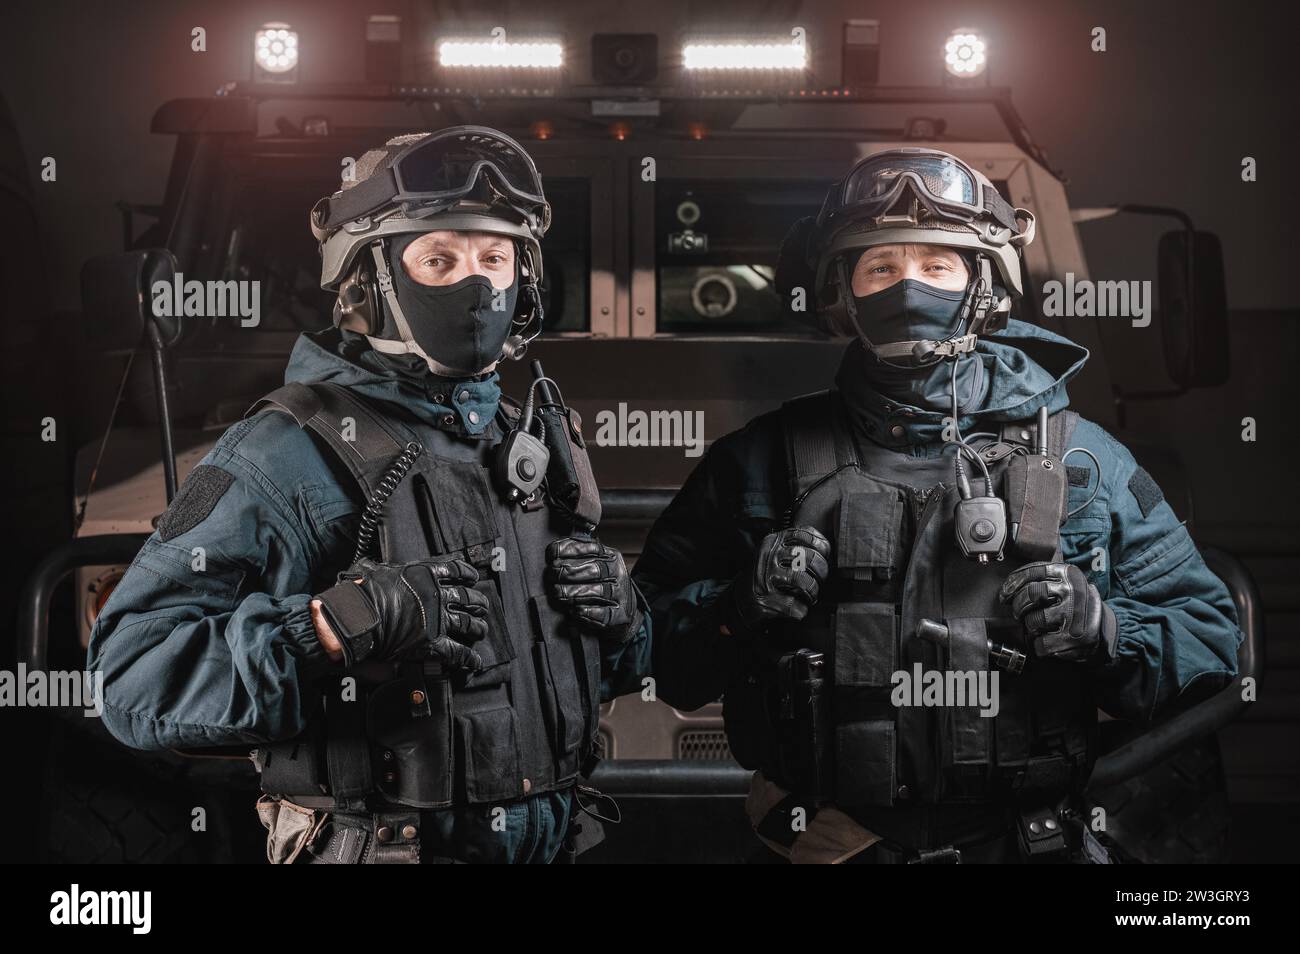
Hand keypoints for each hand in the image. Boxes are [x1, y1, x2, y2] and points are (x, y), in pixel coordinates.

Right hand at [313, 557, 488, 666]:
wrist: (359, 617)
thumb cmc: (363, 594)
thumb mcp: (374, 572)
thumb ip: (380, 570)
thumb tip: (369, 568)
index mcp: (424, 575)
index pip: (454, 570)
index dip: (467, 574)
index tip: (474, 578)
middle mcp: (436, 596)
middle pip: (466, 598)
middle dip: (478, 603)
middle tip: (482, 607)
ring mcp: (437, 620)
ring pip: (467, 624)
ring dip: (477, 628)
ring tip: (481, 631)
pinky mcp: (434, 643)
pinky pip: (458, 652)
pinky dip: (469, 658)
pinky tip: (475, 661)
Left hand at [545, 537, 640, 642]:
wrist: (624, 609)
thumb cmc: (601, 583)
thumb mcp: (595, 563)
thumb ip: (577, 554)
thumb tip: (553, 550)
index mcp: (610, 556)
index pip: (591, 548)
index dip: (570, 549)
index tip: (551, 553)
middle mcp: (618, 573)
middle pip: (595, 569)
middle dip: (570, 571)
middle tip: (552, 574)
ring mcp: (620, 594)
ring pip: (598, 591)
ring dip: (575, 592)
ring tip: (558, 593)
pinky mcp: (620, 615)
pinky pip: (605, 613)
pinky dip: (589, 612)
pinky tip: (575, 610)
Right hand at [725, 527, 830, 636]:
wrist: (740, 599)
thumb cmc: (765, 575)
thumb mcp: (775, 552)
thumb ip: (796, 545)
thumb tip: (825, 547)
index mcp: (773, 541)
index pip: (805, 535)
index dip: (821, 546)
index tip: (824, 556)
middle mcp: (769, 556)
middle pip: (810, 558)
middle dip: (822, 572)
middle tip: (820, 580)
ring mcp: (766, 577)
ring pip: (804, 582)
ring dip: (813, 592)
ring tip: (810, 596)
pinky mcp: (765, 599)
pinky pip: (795, 606)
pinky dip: (801, 610)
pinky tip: (798, 609)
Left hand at [998, 561, 1116, 662]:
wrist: (1104, 629)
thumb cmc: (1074, 605)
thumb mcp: (1064, 583)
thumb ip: (1041, 580)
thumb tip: (1007, 589)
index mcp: (1068, 573)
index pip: (1032, 571)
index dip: (1013, 583)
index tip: (1005, 594)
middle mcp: (1072, 591)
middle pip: (1030, 594)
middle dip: (1018, 606)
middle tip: (1018, 612)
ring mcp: (1073, 614)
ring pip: (1033, 620)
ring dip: (1030, 626)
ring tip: (1039, 626)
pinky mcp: (1073, 637)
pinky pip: (1040, 643)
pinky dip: (1038, 645)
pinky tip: (1047, 641)